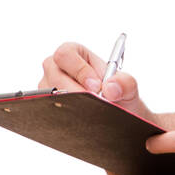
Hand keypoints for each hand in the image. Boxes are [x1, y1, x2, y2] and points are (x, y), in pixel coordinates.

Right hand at [40, 40, 156, 124]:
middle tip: (93, 103)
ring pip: (50, 95)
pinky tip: (80, 121)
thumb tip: (110, 88)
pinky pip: (48, 111)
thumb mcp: (128, 86)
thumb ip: (125, 82)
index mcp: (75, 53)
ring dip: (70, 105)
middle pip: (54, 74)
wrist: (116, 115)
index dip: (79, 70)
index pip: (66, 54)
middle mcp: (56, 68)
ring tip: (90, 112)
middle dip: (74, 91)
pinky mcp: (46, 105)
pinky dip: (64, 117)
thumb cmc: (118, 94)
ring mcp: (48, 87)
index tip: (96, 86)